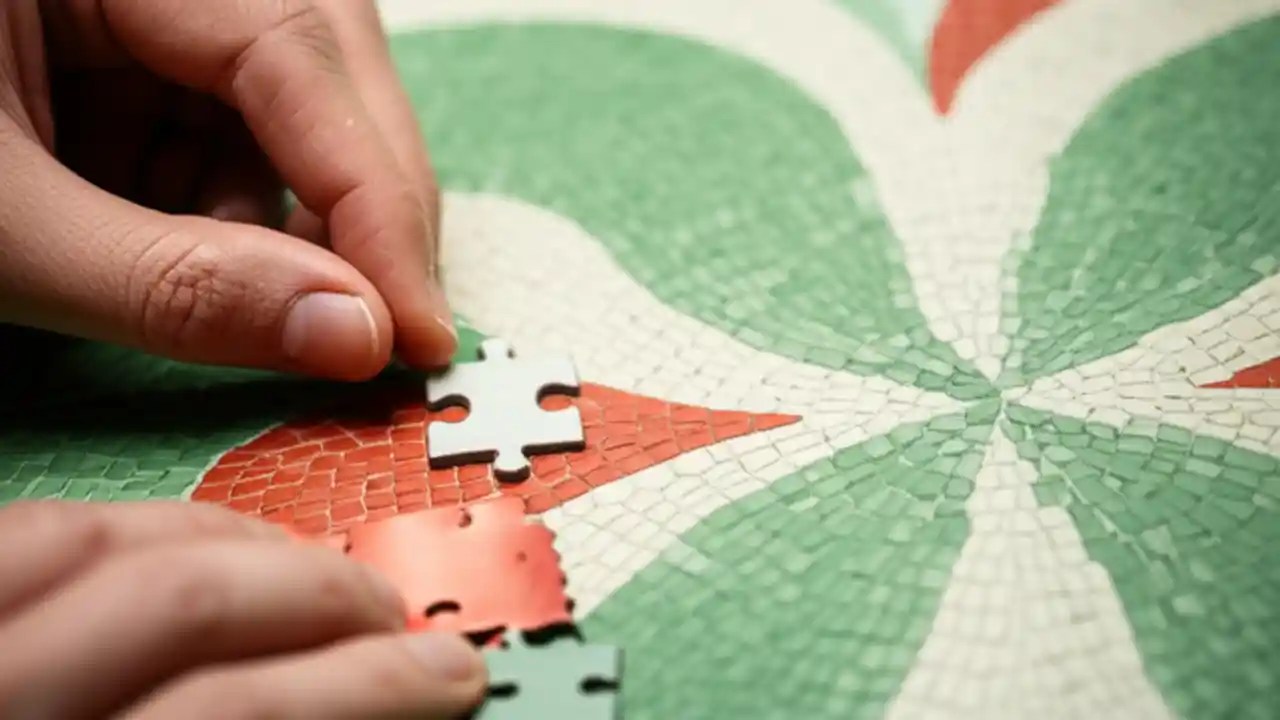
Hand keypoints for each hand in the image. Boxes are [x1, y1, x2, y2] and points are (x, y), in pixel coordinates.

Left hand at [0, 0, 454, 380]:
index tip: (415, 329)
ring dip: (278, 216)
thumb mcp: (3, 232)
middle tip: (381, 331)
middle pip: (325, 66)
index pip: (298, 47)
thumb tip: (355, 337)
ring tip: (218, 287)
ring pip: (293, 109)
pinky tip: (175, 249)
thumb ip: (175, 284)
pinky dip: (226, 211)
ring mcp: (155, 5)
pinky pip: (234, 130)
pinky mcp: (139, 50)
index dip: (373, 197)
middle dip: (354, 209)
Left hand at [0, 501, 485, 718]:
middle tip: (395, 617)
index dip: (362, 689)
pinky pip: (29, 532)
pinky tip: (194, 542)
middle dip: (321, 598)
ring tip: (314, 567)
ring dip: (237, 543)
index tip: (443, 676)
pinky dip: (135, 523)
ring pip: (99, 540)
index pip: (227, 716)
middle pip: (178, 606)